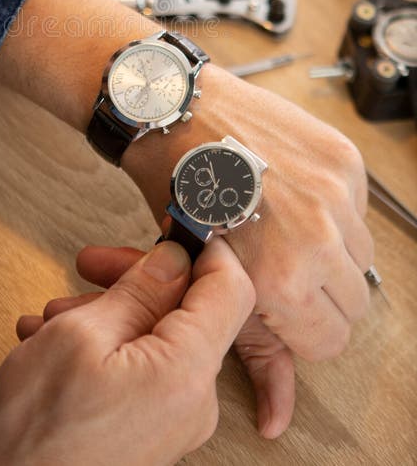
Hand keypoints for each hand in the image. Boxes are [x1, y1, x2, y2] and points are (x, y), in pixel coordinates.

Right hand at [19, 245, 295, 440]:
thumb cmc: (37, 429)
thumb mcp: (80, 335)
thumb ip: (140, 290)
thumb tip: (176, 256)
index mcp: (187, 372)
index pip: (232, 288)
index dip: (206, 247)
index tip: (175, 224)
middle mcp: (194, 400)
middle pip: (189, 311)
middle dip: (137, 281)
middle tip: (86, 266)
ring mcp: (174, 419)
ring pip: (158, 336)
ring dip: (110, 313)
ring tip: (51, 318)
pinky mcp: (153, 428)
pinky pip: (144, 367)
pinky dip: (107, 345)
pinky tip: (55, 342)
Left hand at [122, 64, 373, 362]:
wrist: (178, 118)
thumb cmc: (180, 197)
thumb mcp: (208, 285)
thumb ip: (253, 352)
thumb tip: (276, 421)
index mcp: (283, 282)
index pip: (330, 342)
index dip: (299, 328)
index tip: (278, 306)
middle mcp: (320, 240)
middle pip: (353, 303)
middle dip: (318, 293)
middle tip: (280, 267)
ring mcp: (335, 195)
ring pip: (361, 256)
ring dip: (330, 250)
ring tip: (283, 227)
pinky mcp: (342, 160)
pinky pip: (358, 207)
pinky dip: (333, 207)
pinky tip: (289, 192)